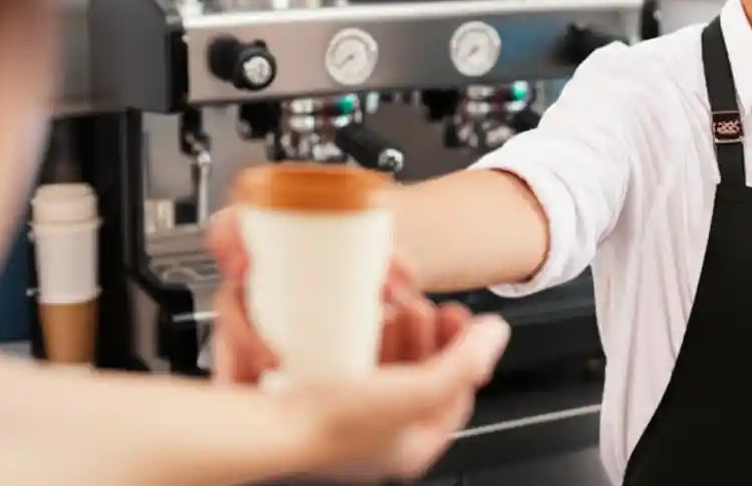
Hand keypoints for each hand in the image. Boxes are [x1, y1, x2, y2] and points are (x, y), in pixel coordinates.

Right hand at [205, 206, 508, 480]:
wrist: (257, 426)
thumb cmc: (326, 422)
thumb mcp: (416, 392)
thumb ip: (464, 364)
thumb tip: (494, 336)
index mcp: (411, 446)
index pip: (458, 393)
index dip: (465, 349)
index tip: (458, 315)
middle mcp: (381, 437)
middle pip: (421, 374)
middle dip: (424, 332)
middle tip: (419, 305)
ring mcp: (349, 417)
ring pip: (387, 363)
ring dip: (394, 328)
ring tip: (393, 305)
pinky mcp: (319, 397)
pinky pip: (353, 358)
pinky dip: (361, 333)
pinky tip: (360, 316)